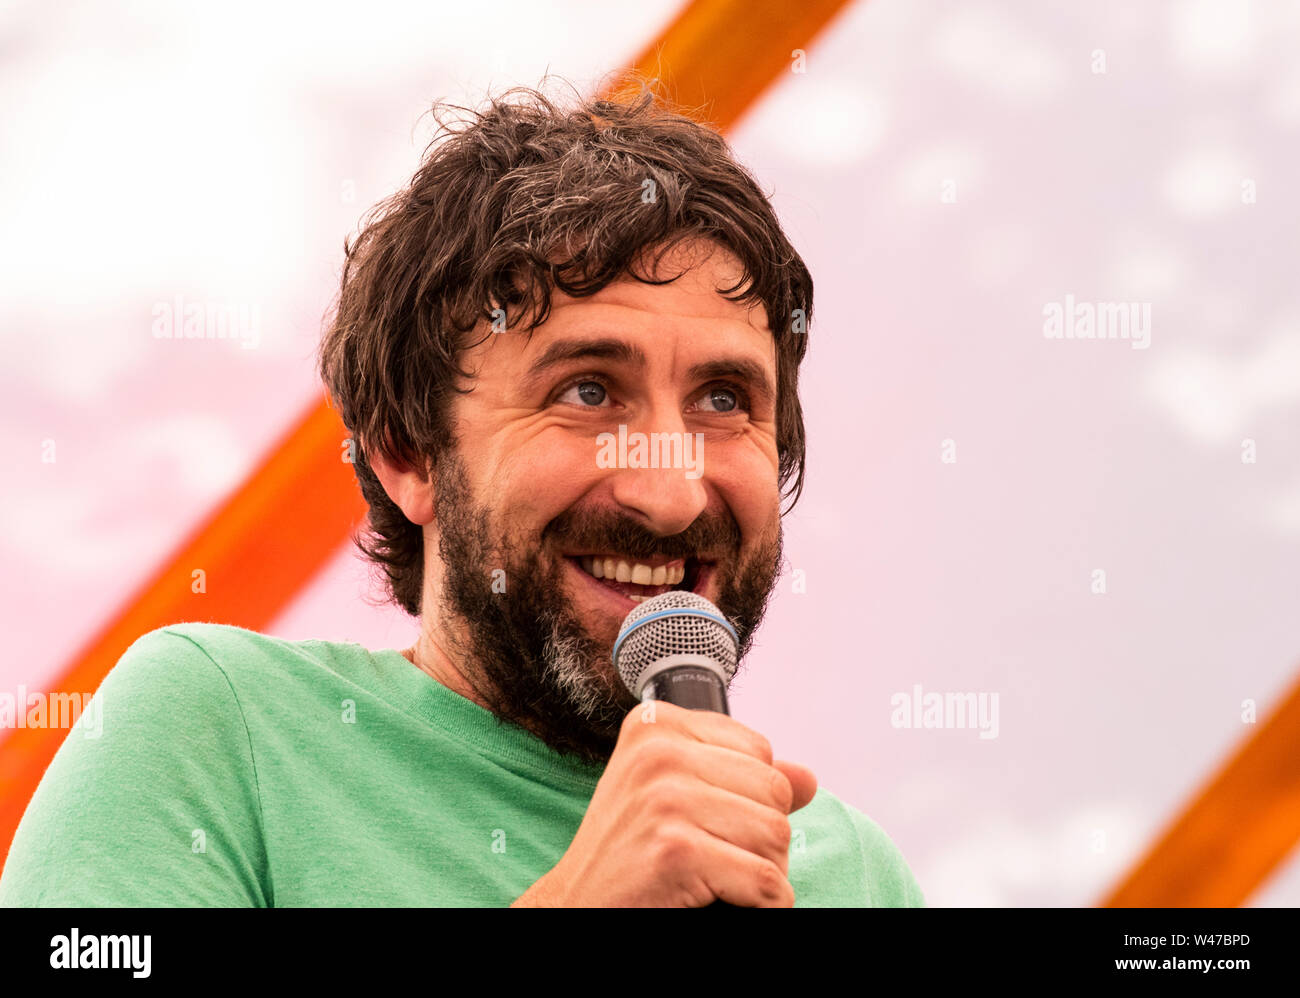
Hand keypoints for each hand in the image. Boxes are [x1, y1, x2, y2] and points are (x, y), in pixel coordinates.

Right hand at [511, 700, 817, 906]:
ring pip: (776, 835)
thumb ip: (740, 777)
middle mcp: (659, 752)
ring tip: (714, 876)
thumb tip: (808, 777)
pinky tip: (723, 898)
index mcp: (657, 725)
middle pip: (774, 790)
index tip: (704, 818)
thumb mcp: (675, 795)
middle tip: (712, 855)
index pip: (759, 750)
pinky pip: (765, 881)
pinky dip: (761, 902)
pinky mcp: (677, 850)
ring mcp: (666, 799)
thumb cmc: (627, 852)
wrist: (577, 904)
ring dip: (761, 870)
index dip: (746, 797)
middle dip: (758, 835)